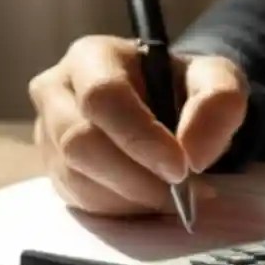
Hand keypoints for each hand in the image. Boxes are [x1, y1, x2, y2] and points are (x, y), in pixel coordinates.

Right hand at [28, 35, 247, 214]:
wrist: (165, 105)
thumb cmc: (183, 87)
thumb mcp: (217, 79)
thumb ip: (218, 104)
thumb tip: (194, 155)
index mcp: (92, 56)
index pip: (102, 97)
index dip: (139, 138)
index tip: (181, 168)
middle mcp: (56, 90)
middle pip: (79, 143)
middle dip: (134, 177)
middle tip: (180, 192)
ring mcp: (47, 133)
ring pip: (76, 177)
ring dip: (130, 198)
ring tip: (171, 195)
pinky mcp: (52, 169)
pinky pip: (77, 200)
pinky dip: (119, 209)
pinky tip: (148, 198)